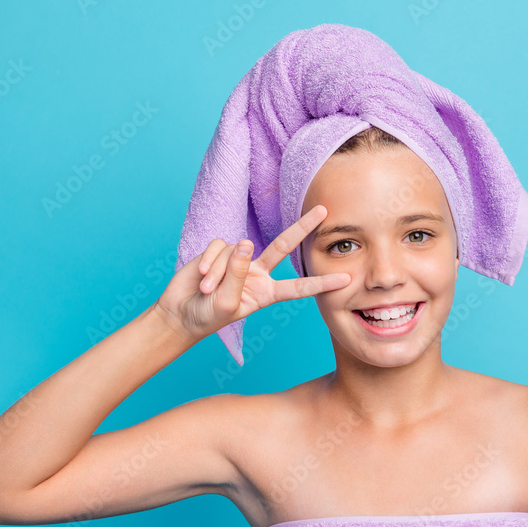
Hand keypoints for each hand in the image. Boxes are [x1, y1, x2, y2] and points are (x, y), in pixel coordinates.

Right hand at [155, 205, 350, 340]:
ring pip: (236, 251)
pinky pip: (218, 248)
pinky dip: (208, 263)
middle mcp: (257, 273)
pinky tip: (200, 276)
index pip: (299, 287)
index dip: (321, 283)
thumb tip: (246, 242)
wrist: (181, 313)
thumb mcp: (227, 302)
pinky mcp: (219, 250)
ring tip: (206, 290)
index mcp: (266, 292)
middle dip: (302, 227)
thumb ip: (237, 273)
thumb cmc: (208, 315)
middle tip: (324, 211)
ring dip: (218, 273)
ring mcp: (238, 259)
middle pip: (283, 246)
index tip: (346, 279)